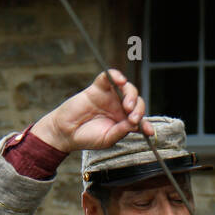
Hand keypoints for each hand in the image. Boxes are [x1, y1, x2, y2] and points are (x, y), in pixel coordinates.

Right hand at [29, 69, 153, 153]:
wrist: (66, 132)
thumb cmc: (87, 137)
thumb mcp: (107, 139)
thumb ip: (121, 131)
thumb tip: (135, 123)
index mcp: (124, 121)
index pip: (140, 119)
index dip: (146, 124)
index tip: (148, 132)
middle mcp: (119, 107)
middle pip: (137, 102)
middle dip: (138, 109)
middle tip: (132, 118)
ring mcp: (110, 96)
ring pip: (127, 89)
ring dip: (131, 96)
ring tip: (126, 106)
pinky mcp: (98, 87)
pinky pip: (109, 76)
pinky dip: (116, 75)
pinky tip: (120, 80)